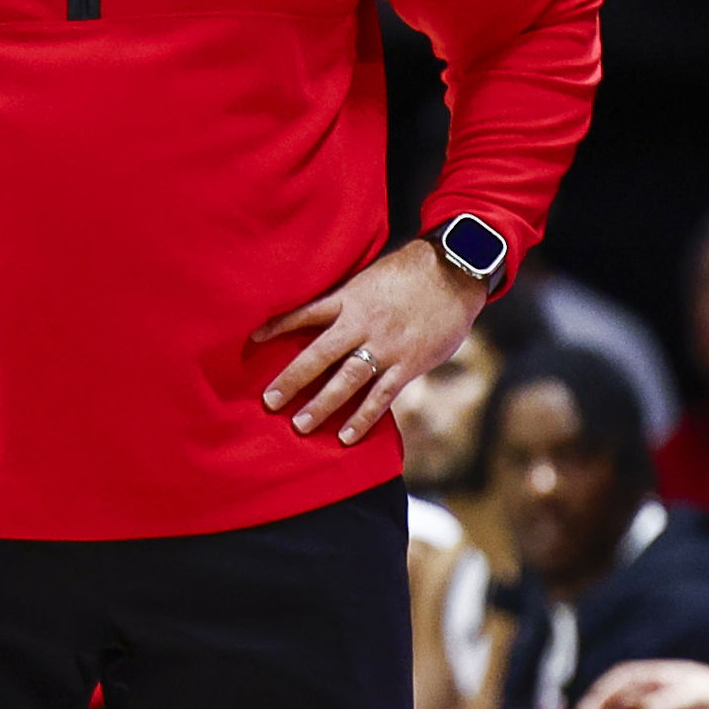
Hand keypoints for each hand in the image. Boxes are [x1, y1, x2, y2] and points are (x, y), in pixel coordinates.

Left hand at [252, 241, 491, 445]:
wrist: (456, 271)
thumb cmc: (413, 272)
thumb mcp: (373, 277)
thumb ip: (351, 299)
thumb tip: (326, 315)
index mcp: (350, 298)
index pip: (306, 313)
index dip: (278, 326)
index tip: (252, 340)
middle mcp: (363, 323)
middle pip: (319, 354)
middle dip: (292, 379)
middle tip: (269, 402)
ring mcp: (386, 346)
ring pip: (346, 380)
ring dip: (321, 404)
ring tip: (300, 425)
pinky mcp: (408, 364)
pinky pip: (381, 396)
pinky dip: (362, 418)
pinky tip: (346, 436)